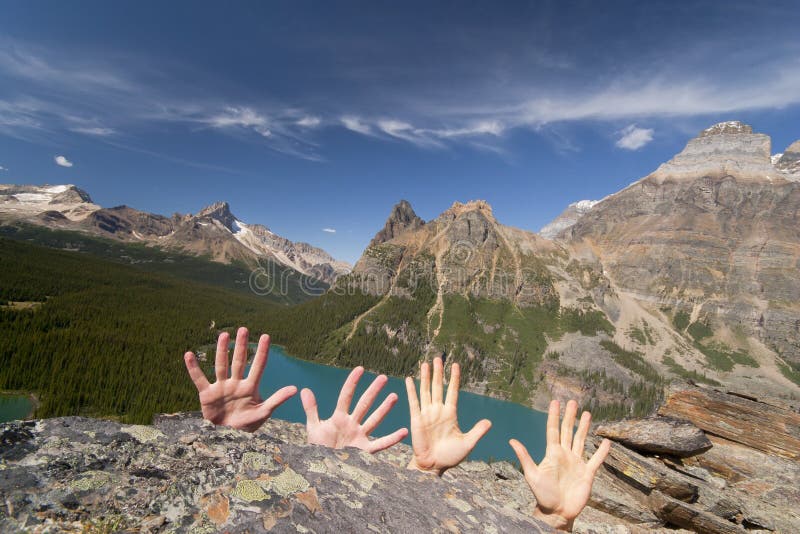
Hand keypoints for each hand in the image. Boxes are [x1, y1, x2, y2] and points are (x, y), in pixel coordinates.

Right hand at [184, 327, 296, 431]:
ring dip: (221, 351)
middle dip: (241, 346)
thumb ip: (277, 400)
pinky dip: (193, 368)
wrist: (227, 437)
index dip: (262, 352)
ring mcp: (221, 387)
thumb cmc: (247, 424)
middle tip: (243, 329)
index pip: (258, 366)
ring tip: (224, 335)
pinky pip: (199, 379)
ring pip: (221, 365)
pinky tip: (189, 355)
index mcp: (250, 387)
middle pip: (239, 361)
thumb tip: (295, 388)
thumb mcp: (263, 413)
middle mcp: (235, 383)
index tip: (266, 336)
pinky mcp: (207, 394)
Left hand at [301, 366, 407, 452]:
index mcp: (339, 418)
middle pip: (364, 404)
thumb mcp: (314, 428)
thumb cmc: (318, 448)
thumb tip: (304, 389)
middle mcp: (352, 424)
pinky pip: (381, 444)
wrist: (322, 468)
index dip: (352, 383)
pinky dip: (392, 439)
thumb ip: (311, 409)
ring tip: (394, 396)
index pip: (346, 396)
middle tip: (383, 377)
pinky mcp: (365, 450)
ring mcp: (360, 436)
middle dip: (373, 391)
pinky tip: (404, 432)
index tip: (360, 368)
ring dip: (384, 408)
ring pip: (374, 420)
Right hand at [405, 357, 491, 475]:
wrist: (434, 466)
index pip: (452, 391)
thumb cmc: (450, 456)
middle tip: (438, 358)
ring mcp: (427, 414)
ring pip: (426, 391)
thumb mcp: (468, 443)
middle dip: (438, 373)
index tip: (455, 365)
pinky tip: (409, 379)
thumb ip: (477, 431)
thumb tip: (489, 422)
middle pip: (438, 387)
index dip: (454, 378)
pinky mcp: (416, 419)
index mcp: (450, 414)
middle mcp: (438, 411)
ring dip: (425, 377)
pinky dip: (411, 391)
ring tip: (425, 363)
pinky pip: (414, 402)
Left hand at [510, 399, 610, 530]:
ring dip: (584, 427)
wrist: (557, 512)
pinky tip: (606, 441)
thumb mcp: (532, 475)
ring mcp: (577, 463)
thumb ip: (524, 457)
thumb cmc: (542, 495)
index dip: (554, 416)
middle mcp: (565, 455)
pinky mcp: (588, 473)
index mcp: (552, 453)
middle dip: (570, 417)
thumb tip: (511, 440)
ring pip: (581, 441)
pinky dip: (601, 452)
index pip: (553, 430)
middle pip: (568, 431)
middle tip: (572, 402)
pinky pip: (596, 460)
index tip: (555, 402)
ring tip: (587, 413)